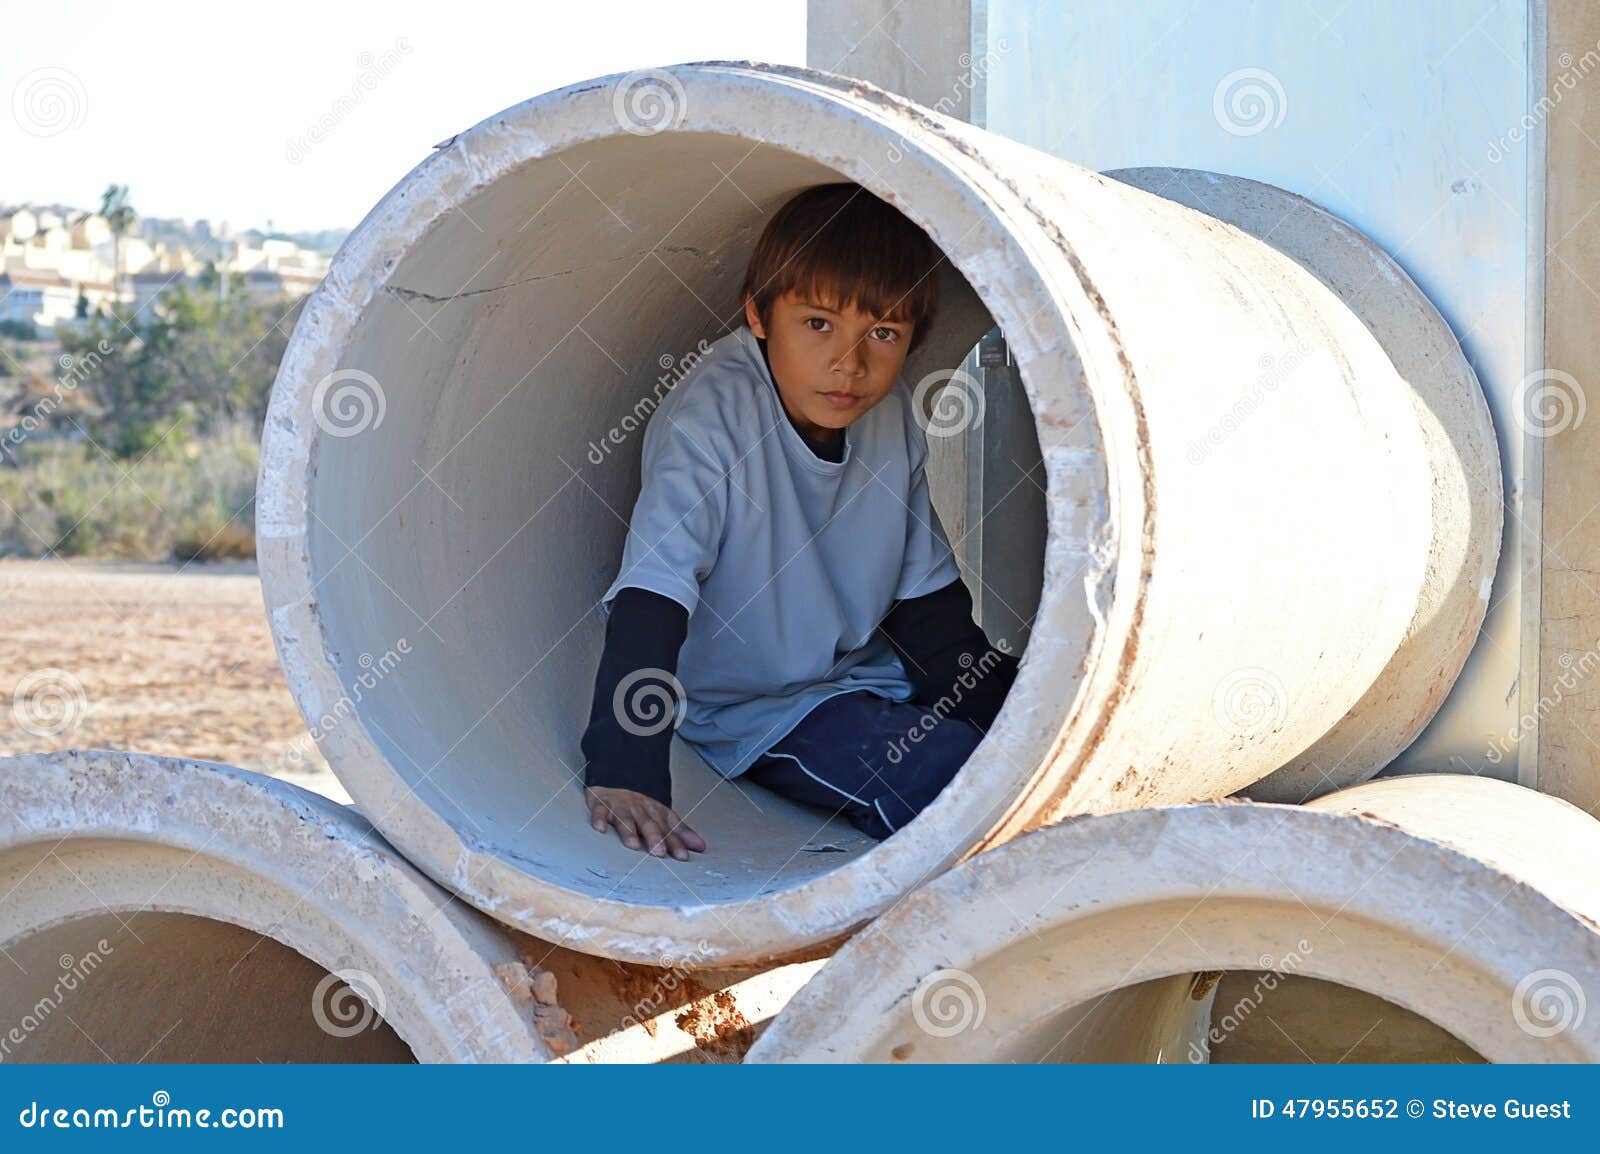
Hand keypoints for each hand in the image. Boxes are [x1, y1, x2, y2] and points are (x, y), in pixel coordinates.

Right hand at [585, 786, 706, 859]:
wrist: (616, 780)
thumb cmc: (640, 807)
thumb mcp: (662, 817)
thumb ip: (680, 832)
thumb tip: (701, 847)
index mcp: (656, 812)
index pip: (668, 827)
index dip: (676, 842)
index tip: (683, 856)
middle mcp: (639, 809)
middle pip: (648, 824)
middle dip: (655, 838)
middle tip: (660, 853)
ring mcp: (620, 807)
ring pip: (625, 819)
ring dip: (629, 831)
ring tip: (633, 845)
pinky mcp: (602, 805)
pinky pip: (600, 811)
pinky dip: (599, 818)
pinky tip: (600, 829)